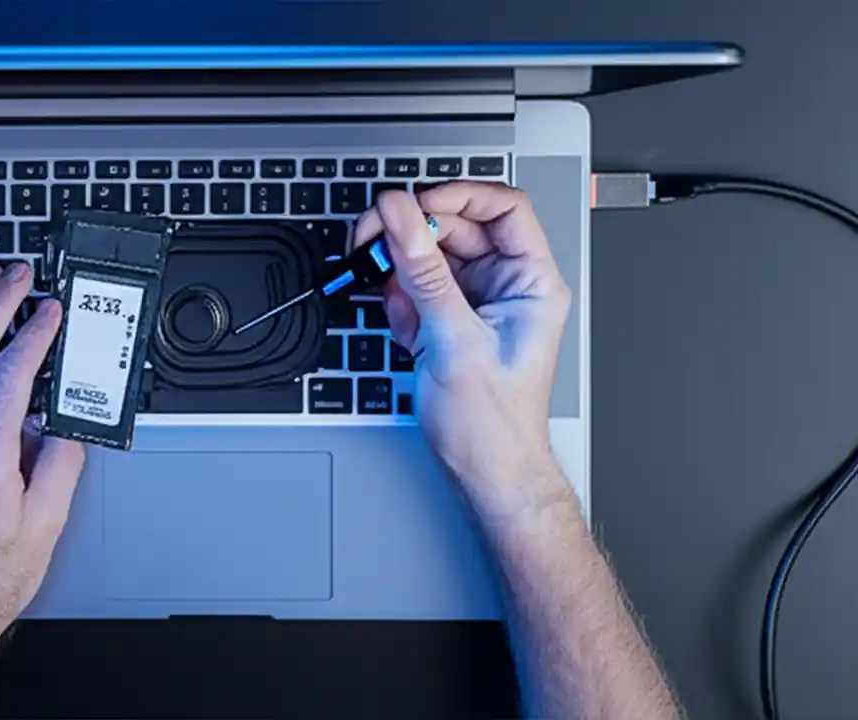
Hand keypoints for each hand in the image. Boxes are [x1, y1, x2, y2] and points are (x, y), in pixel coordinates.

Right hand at [354, 184, 571, 523]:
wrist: (484, 472)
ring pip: (429, 256)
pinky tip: (402, 325)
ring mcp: (474, 302)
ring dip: (399, 269)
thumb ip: (423, 272)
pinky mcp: (446, 319)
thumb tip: (402, 217)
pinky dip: (398, 299)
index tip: (414, 203)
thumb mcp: (454, 339)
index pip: (502, 209)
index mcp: (531, 282)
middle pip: (455, 228)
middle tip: (375, 236)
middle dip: (412, 232)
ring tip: (389, 292)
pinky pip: (415, 286)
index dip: (457, 196)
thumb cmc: (493, 423)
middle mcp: (505, 285)